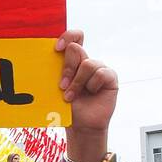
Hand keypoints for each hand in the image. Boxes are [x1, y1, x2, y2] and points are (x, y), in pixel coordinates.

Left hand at [55, 30, 116, 161]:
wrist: (81, 124)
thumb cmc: (67, 106)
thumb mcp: (58, 88)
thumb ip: (58, 73)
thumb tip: (52, 58)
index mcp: (72, 60)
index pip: (74, 38)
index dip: (67, 37)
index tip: (57, 48)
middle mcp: (85, 61)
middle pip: (76, 49)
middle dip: (67, 68)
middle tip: (61, 86)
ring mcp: (98, 68)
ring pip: (87, 64)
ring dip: (77, 82)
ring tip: (70, 96)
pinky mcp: (110, 77)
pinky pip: (101, 73)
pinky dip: (93, 84)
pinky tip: (91, 93)